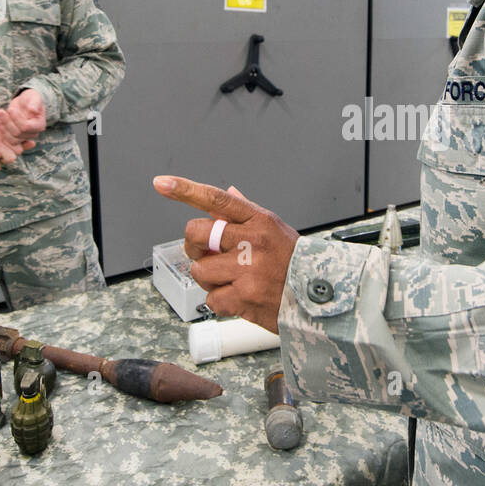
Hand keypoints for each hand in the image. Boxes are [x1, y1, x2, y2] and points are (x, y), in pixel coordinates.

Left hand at [0, 88, 46, 146]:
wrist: (24, 102)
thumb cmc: (30, 98)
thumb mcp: (34, 97)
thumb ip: (34, 103)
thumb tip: (33, 110)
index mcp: (39, 125)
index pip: (26, 127)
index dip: (17, 119)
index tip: (10, 109)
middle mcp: (33, 133)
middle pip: (18, 133)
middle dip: (7, 122)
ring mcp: (24, 137)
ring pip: (12, 139)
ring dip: (2, 129)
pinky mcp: (16, 137)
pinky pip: (7, 139)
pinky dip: (1, 132)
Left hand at [152, 176, 298, 333]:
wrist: (321, 298)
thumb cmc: (297, 264)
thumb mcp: (277, 230)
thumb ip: (248, 214)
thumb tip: (230, 193)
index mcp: (259, 221)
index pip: (217, 199)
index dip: (186, 190)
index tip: (163, 183)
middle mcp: (252, 242)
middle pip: (197, 233)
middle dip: (194, 246)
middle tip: (205, 254)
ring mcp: (247, 270)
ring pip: (200, 269)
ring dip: (210, 279)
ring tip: (232, 280)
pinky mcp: (243, 297)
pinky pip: (211, 298)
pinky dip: (221, 301)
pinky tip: (240, 297)